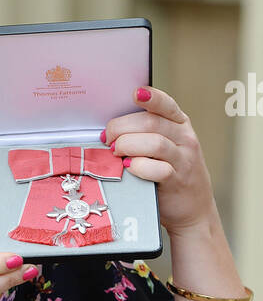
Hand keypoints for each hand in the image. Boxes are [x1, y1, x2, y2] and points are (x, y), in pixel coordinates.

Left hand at [103, 86, 216, 235]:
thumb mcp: (164, 146)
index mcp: (180, 123)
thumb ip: (144, 133)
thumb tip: (108, 128)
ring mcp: (183, 159)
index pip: (166, 104)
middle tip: (107, 138)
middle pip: (151, 123)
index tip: (135, 93)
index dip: (151, 97)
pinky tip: (129, 168)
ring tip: (116, 153)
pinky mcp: (178, 180)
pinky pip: (158, 169)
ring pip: (154, 143)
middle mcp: (185, 138)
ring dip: (127, 146)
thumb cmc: (170, 172)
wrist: (193, 208)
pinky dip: (139, 167)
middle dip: (122, 128)